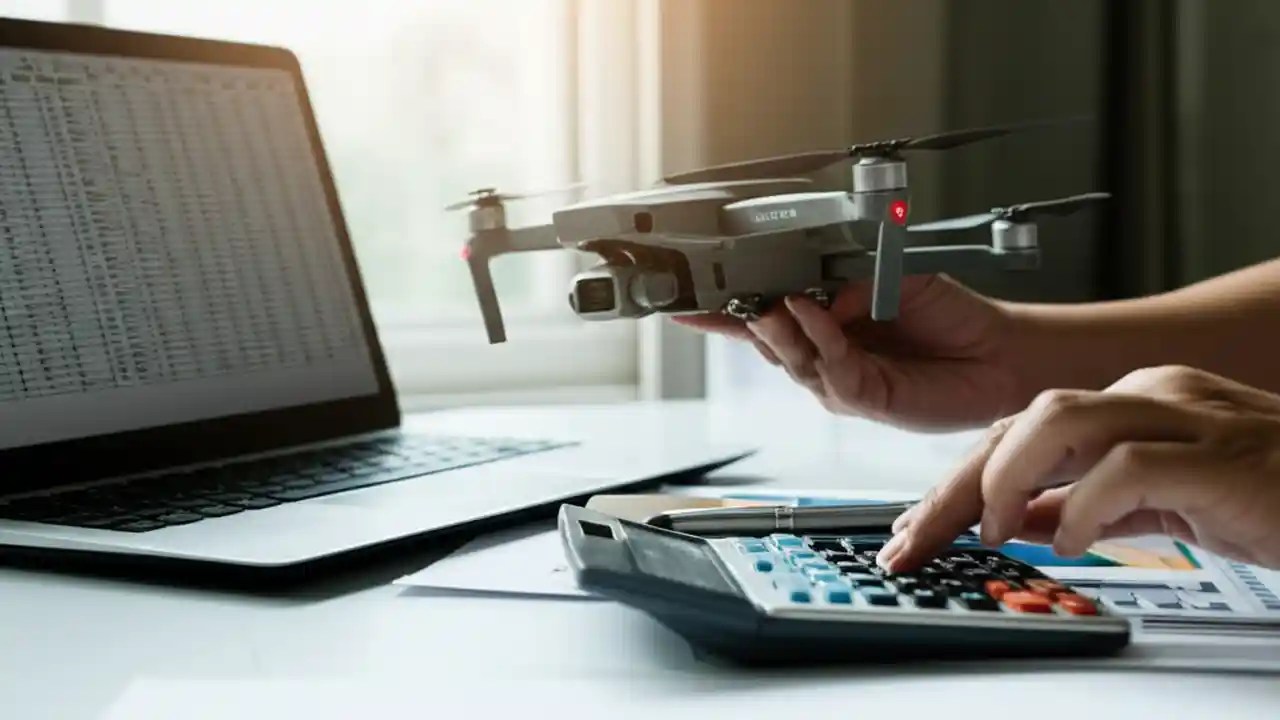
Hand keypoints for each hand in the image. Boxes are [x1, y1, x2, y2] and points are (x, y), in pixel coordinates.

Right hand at [673, 275, 1019, 429]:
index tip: (688, 298)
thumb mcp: (891, 279)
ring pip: (793, 359)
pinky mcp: (865, 398)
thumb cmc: (950, 315)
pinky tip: (812, 315)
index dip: (724, 311)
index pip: (763, 317)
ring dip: (778, 328)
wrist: (998, 351)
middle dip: (742, 318)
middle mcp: (826, 355)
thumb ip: (847, 285)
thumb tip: (809, 296)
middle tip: (726, 293)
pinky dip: (819, 338)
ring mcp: (841, 381)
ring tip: (767, 303)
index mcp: (824, 324)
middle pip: (768, 341)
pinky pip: (832, 368)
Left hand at [880, 365, 1279, 570]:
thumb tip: (1013, 520)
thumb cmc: (1267, 494)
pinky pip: (1126, 468)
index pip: (1020, 428)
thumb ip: (1084, 502)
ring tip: (991, 529)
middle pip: (1023, 420)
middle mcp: (1149, 396)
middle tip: (919, 536)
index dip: (959, 477)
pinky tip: (1070, 539)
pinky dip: (1083, 506)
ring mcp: (1183, 419)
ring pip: (1060, 418)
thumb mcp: (1155, 502)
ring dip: (1009, 478)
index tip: (919, 525)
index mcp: (1132, 402)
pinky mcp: (1215, 457)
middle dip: (957, 482)